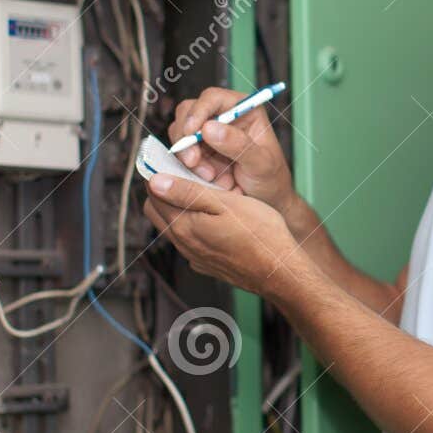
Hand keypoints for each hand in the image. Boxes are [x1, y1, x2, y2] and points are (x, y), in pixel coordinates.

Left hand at [143, 173, 310, 299]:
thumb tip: (155, 181)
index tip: (173, 160)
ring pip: (174, 227)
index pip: (153, 194)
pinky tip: (215, 220)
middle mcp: (184, 244)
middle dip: (164, 191)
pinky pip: (190, 242)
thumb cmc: (260, 234)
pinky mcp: (207, 265)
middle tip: (186, 175)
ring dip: (180, 209)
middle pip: (157, 211)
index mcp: (183, 226)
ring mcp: (194, 257)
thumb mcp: (225, 202)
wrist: (280, 272)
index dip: (160, 173)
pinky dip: (194, 227)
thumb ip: (187, 192)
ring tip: (205, 194)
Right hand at [169, 86, 294, 213]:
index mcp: (243, 109)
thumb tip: (209, 128)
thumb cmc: (271, 179)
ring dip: (190, 158)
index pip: (213, 98)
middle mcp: (222, 117)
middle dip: (187, 138)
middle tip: (193, 162)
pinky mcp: (198, 152)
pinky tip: (209, 180)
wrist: (266, 203)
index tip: (191, 132)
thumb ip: (238, 145)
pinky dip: (189, 169)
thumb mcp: (261, 163)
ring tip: (212, 177)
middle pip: (188, 113)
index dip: (198, 111)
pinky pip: (181, 155)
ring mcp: (207, 135)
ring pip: (180, 135)